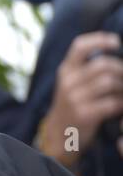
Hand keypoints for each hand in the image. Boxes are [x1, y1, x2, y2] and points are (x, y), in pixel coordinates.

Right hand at [40, 31, 122, 164]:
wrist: (59, 135)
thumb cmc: (72, 105)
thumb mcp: (71, 83)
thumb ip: (86, 68)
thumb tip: (116, 56)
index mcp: (65, 71)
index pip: (80, 46)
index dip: (100, 40)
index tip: (116, 43)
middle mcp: (68, 82)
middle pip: (103, 64)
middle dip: (121, 70)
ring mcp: (74, 99)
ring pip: (110, 82)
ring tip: (122, 93)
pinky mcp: (84, 114)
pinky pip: (112, 102)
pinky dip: (122, 103)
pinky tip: (120, 106)